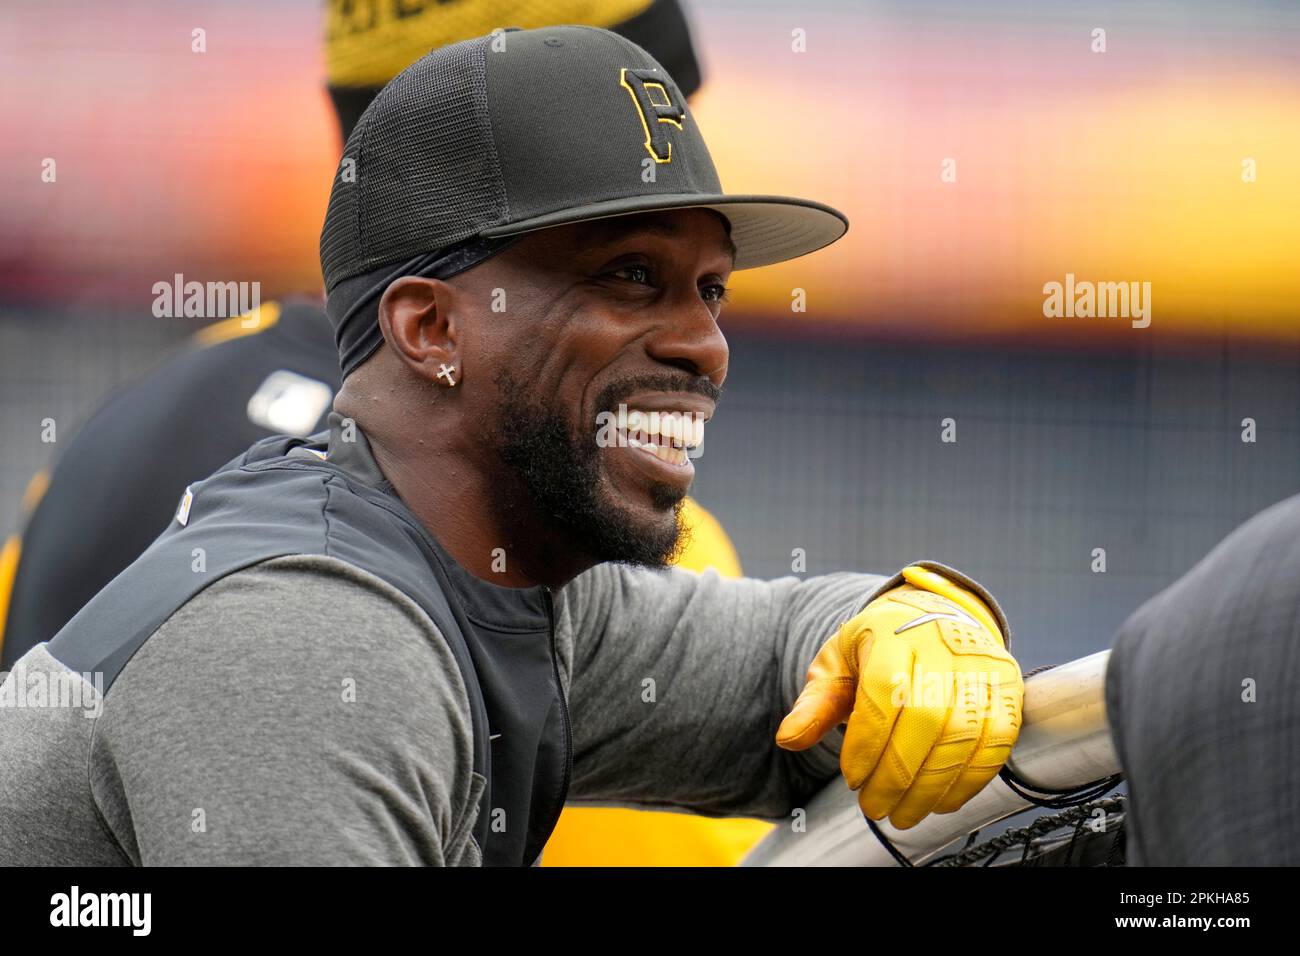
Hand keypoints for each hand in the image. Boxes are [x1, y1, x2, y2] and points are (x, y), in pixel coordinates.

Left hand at [776, 565, 1022, 828]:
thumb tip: (788, 738)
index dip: (869, 743)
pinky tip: (943, 800)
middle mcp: (942, 645)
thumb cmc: (879, 644)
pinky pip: (997, 740)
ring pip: (963, 735)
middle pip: (926, 719)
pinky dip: (971, 778)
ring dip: (931, 786)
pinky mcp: (1007, 686)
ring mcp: (980, 664)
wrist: (934, 614)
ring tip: (905, 813)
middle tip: (876, 808)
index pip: (884, 692)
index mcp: (892, 634)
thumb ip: (816, 702)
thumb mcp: (838, 661)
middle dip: (898, 775)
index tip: (853, 778)